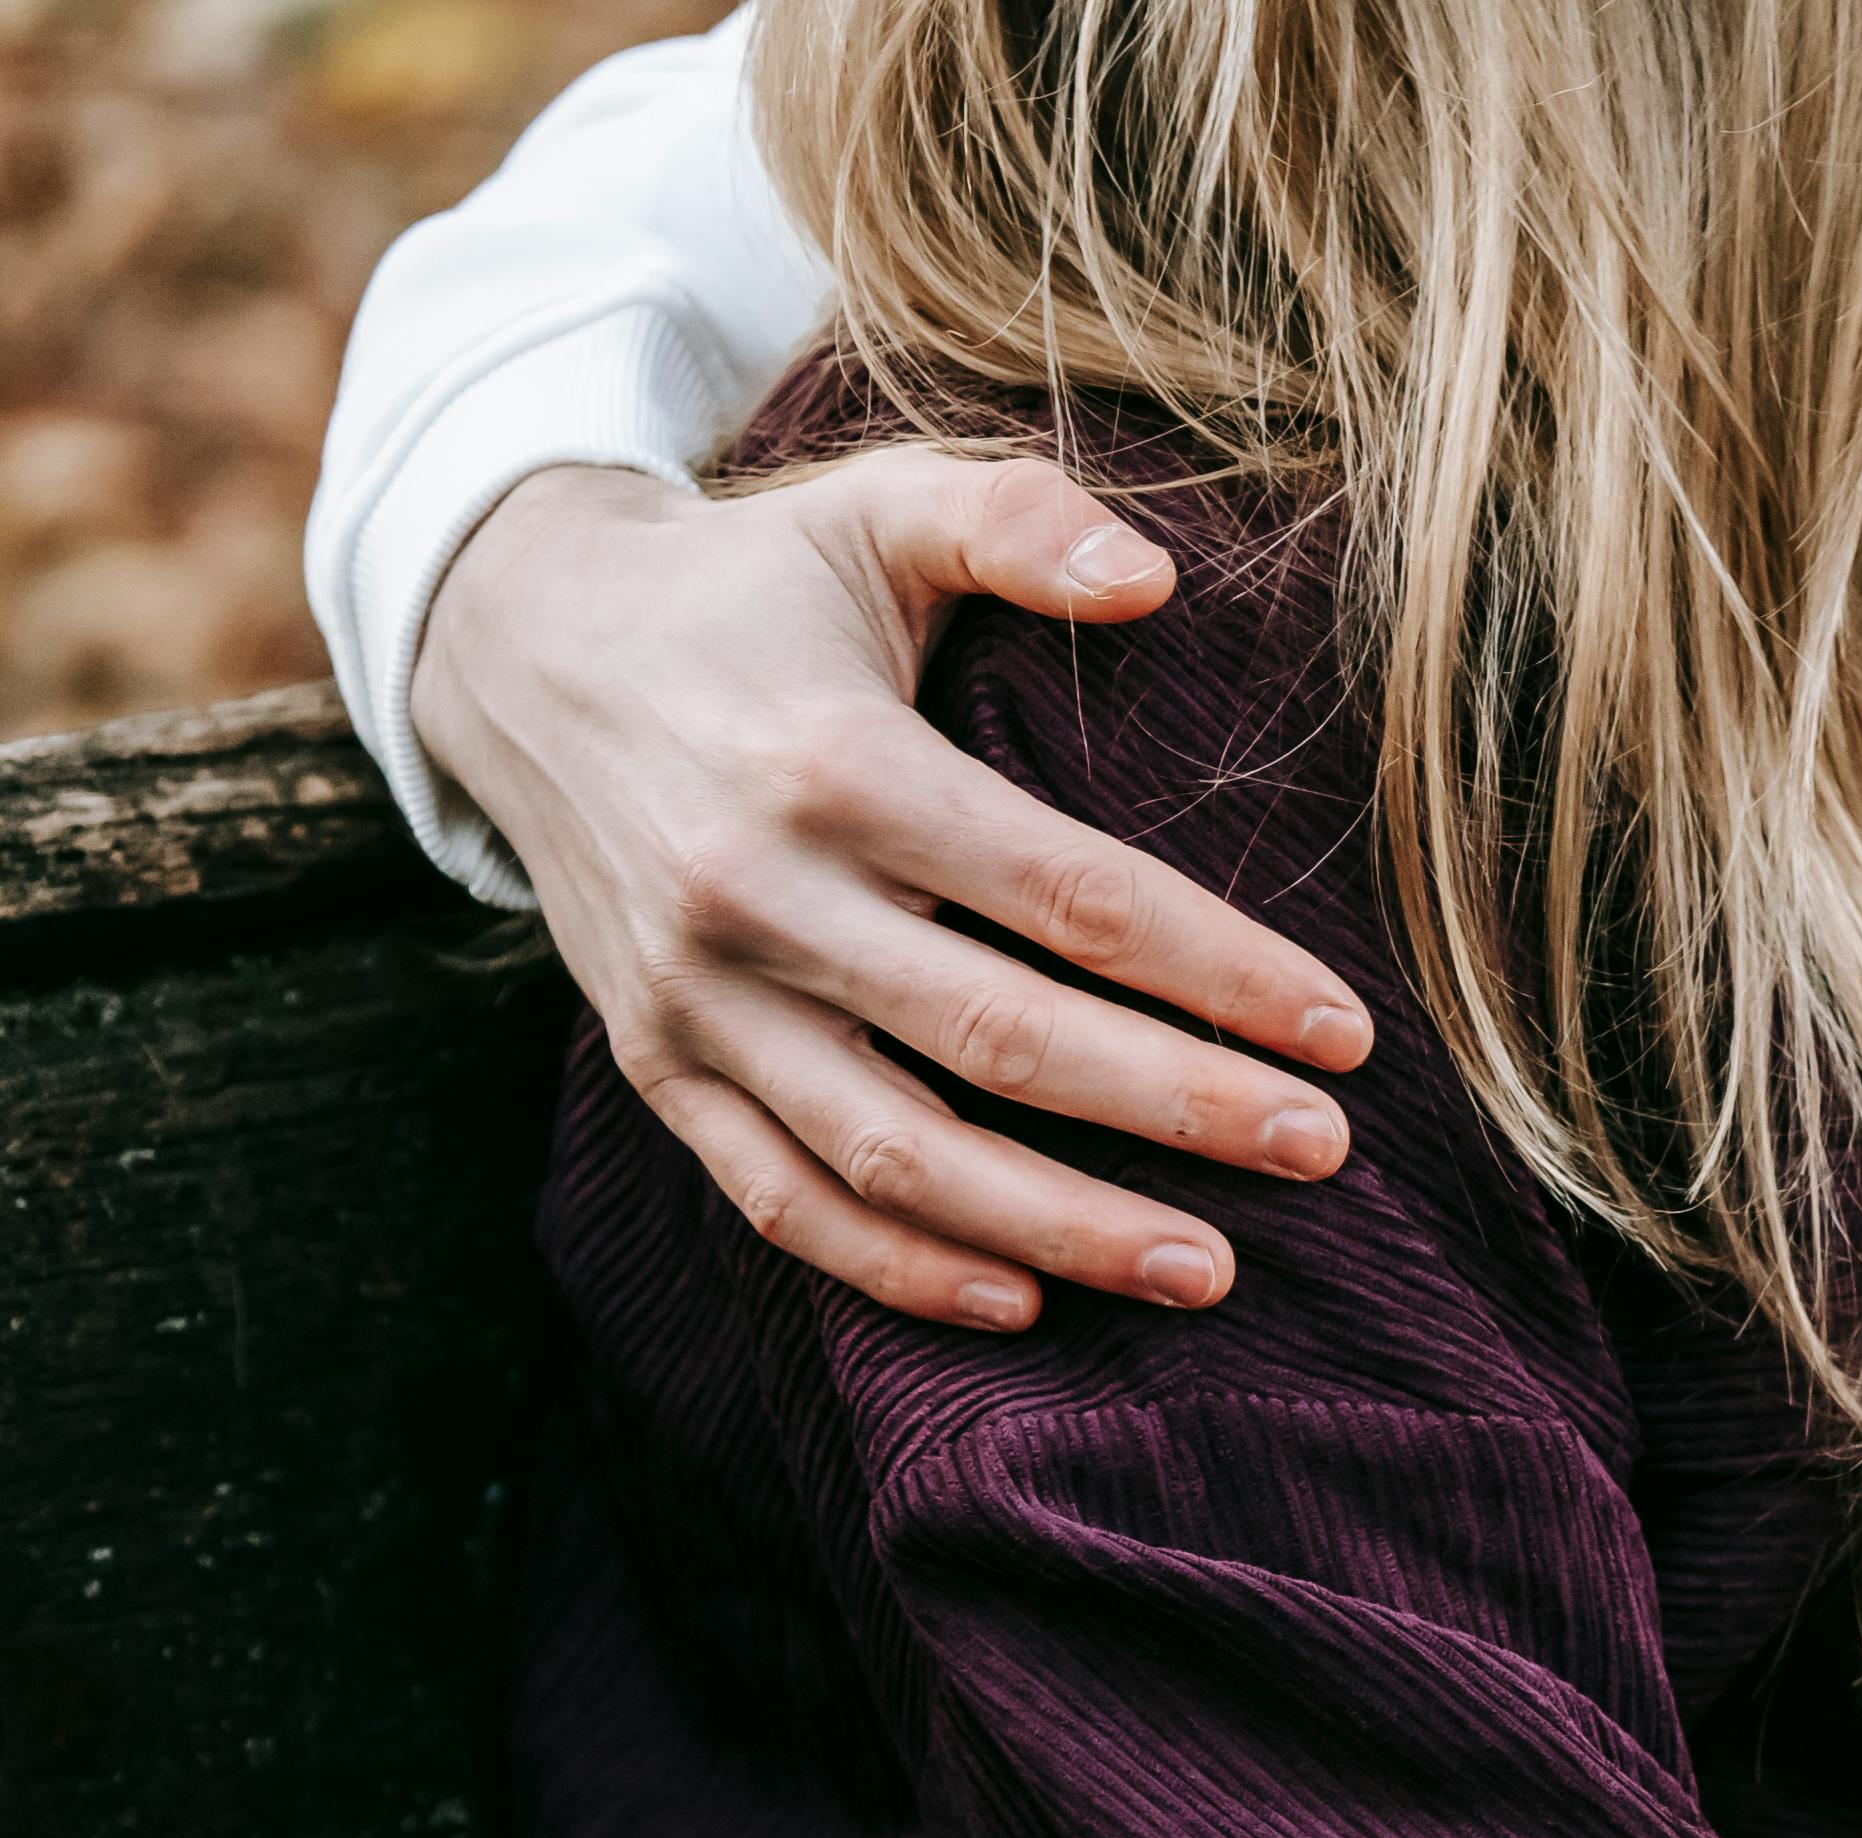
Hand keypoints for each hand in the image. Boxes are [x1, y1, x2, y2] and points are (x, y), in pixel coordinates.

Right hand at [413, 455, 1376, 1329]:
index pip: (1068, 895)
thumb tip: (1157, 576)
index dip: (1217, 973)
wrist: (517, 645)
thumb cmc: (750, 586)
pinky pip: (779, 1197)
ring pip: (896, 1153)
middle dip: (1178, 1109)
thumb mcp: (874, 511)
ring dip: (1060, 1226)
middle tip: (1322, 1153)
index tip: (1344, 1034)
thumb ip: (1014, 522)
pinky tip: (1025, 1302)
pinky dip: (899, 1267)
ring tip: (1209, 1270)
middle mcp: (755, 893)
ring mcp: (696, 995)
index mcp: (835, 764)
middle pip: (1003, 1040)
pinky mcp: (656, 1060)